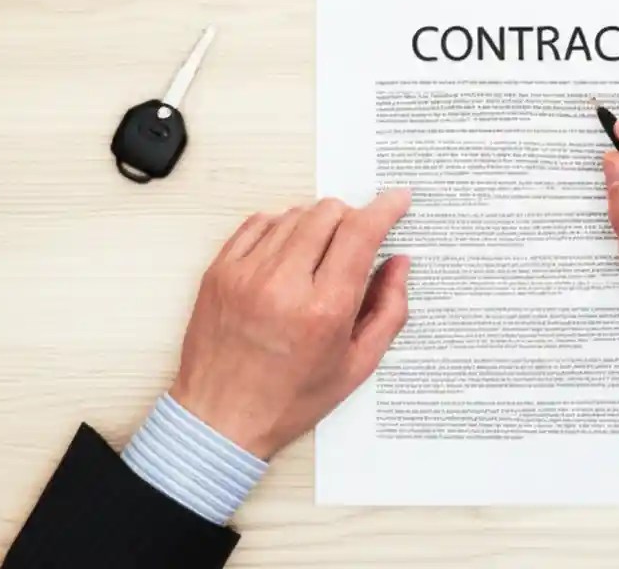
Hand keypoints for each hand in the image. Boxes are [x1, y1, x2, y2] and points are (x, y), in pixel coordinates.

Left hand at [169, 190, 411, 458]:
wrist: (220, 419)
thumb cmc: (288, 399)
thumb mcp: (357, 365)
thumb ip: (389, 309)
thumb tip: (398, 263)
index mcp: (324, 310)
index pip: (361, 233)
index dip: (385, 208)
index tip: (398, 200)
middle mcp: (283, 285)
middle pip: (329, 212)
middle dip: (352, 218)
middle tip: (356, 241)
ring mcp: (246, 274)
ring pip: (294, 213)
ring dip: (317, 223)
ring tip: (319, 257)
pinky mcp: (220, 271)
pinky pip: (258, 222)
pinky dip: (281, 228)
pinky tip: (288, 254)